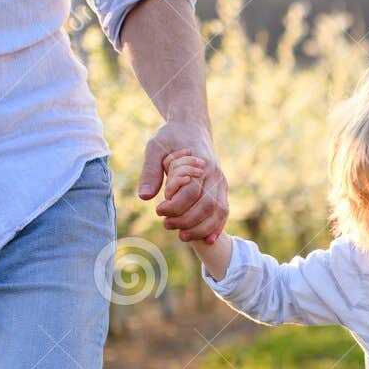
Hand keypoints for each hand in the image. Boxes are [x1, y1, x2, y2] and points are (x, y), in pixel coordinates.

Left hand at [139, 120, 227, 242]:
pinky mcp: (222, 190)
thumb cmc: (171, 139)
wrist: (192, 129)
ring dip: (201, 228)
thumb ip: (150, 172)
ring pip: (218, 211)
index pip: (191, 191)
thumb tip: (144, 197)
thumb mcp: (154, 149)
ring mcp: (221, 183)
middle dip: (187, 220)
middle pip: (207, 205)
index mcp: (199, 163)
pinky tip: (206, 239)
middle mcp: (215, 174)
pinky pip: (223, 212)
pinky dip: (216, 227)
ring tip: (182, 236)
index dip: (175, 206)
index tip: (158, 210)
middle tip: (166, 224)